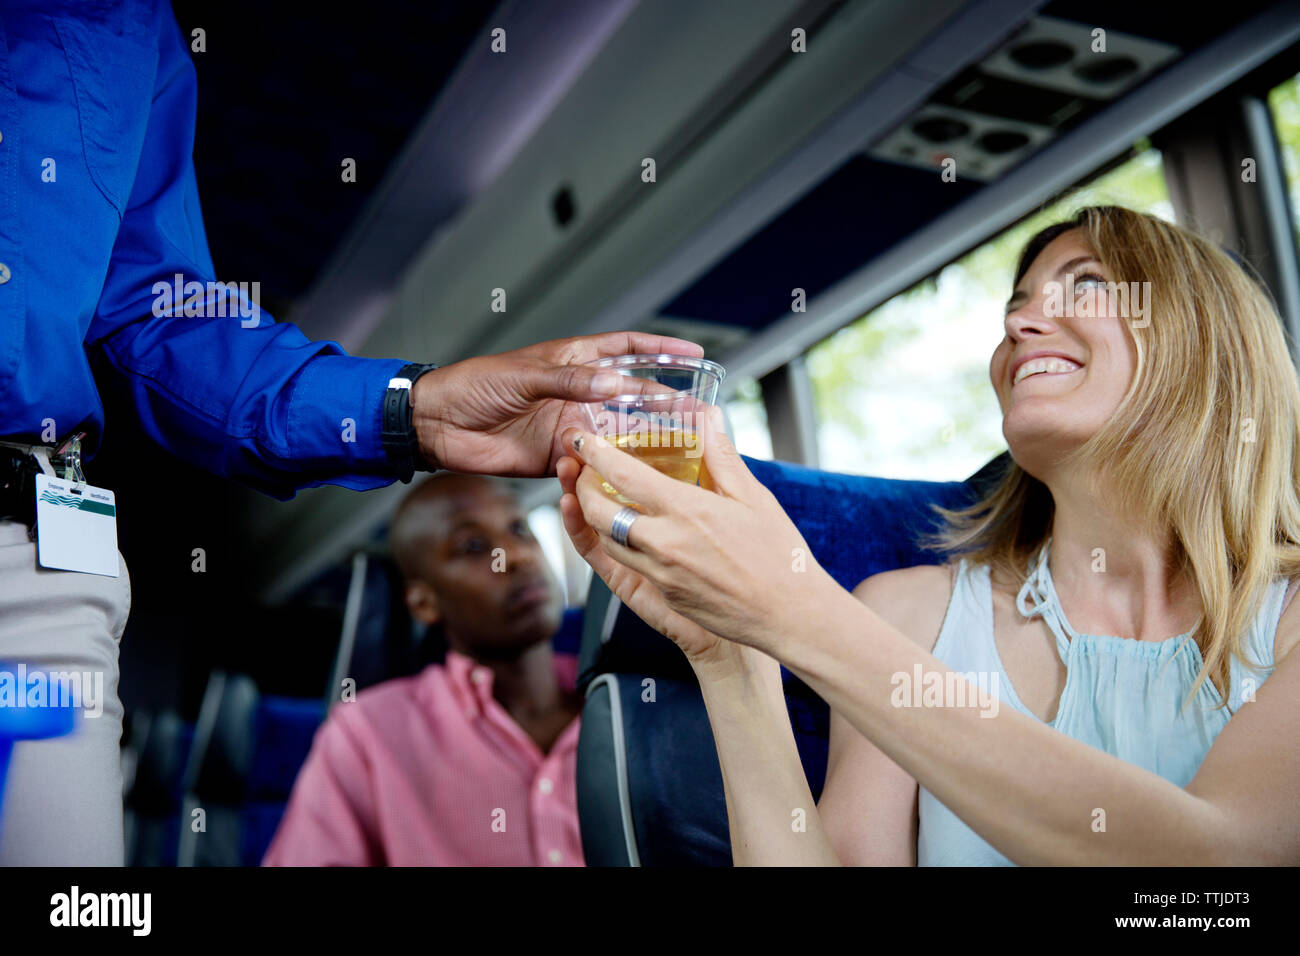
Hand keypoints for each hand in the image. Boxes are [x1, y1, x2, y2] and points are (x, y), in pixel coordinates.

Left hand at [410, 332, 702, 476]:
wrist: (439, 424)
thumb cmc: (473, 385)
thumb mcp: (525, 376)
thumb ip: (571, 382)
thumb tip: (616, 383)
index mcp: (572, 362)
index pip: (625, 350)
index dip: (659, 351)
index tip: (693, 355)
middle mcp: (577, 394)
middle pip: (632, 397)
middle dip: (665, 403)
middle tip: (699, 414)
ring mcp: (569, 427)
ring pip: (618, 434)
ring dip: (645, 442)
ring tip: (679, 450)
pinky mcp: (557, 458)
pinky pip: (593, 465)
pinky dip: (611, 470)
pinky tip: (633, 477)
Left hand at [558, 405, 837, 658]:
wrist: (787, 615)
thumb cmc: (778, 556)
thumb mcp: (754, 497)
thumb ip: (722, 457)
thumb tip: (709, 418)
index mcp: (686, 510)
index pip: (623, 474)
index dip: (594, 454)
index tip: (581, 440)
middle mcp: (664, 543)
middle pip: (599, 511)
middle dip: (581, 487)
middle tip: (582, 470)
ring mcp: (660, 573)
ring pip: (606, 541)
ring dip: (594, 517)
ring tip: (598, 496)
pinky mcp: (664, 594)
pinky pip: (627, 564)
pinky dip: (617, 542)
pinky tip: (628, 530)